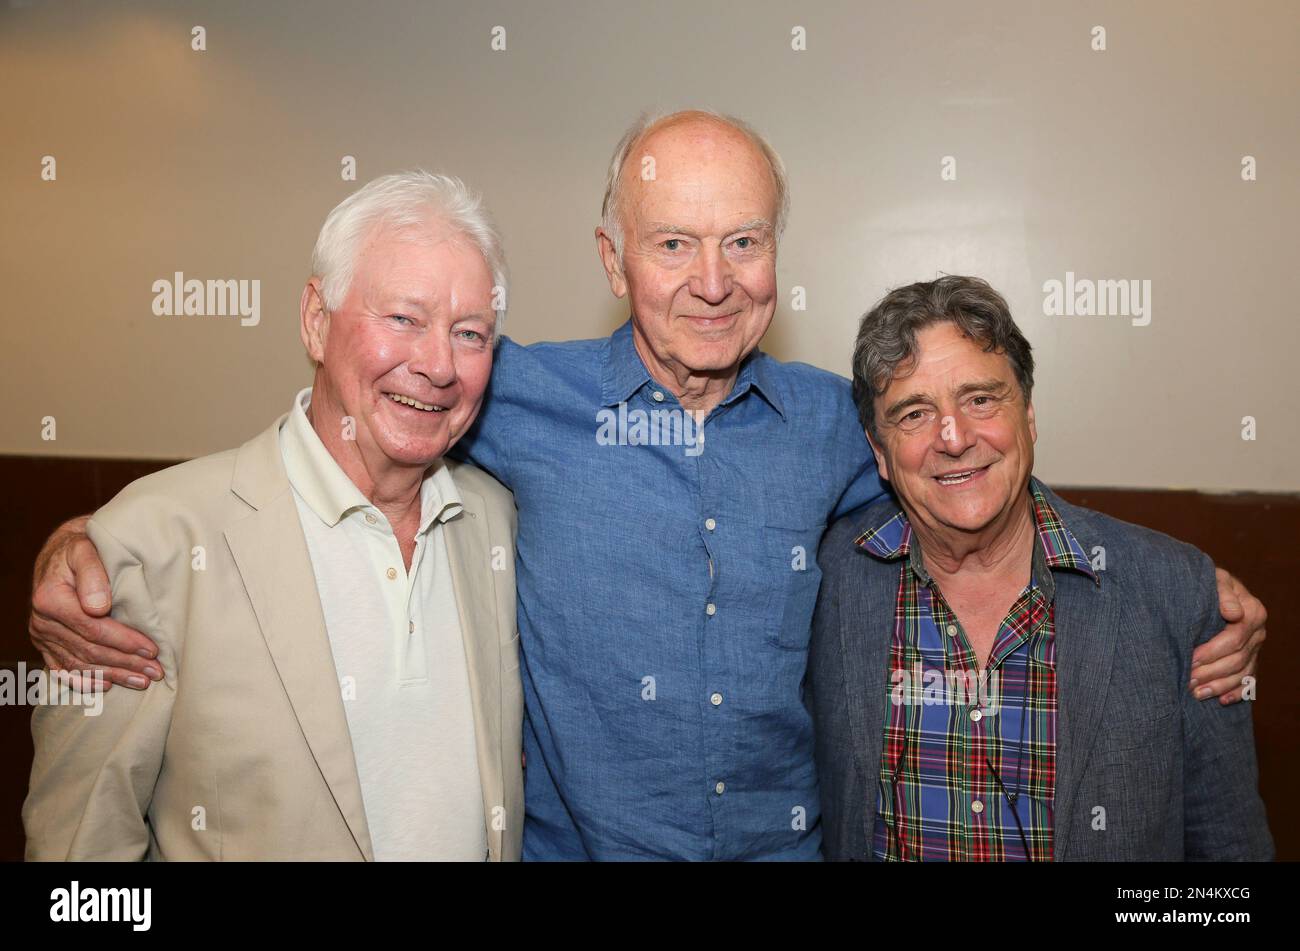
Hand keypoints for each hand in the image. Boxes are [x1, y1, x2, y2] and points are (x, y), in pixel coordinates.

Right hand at [29, 516, 162, 689]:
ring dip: (113, 675)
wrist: (62, 554)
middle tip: (155, 672)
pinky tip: (107, 685)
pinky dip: (85, 680)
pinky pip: (63, 668)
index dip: (124, 642)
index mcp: (50, 598)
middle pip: (89, 650)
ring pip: (80, 663)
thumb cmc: (82, 548)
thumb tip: (99, 607)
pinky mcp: (45, 644)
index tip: (152, 649)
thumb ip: (93, 574)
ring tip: (142, 681)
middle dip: (125, 663)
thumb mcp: (87, 549)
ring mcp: (42, 635)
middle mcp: (42, 620)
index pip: (93, 629)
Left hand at [1190, 568, 1265, 704]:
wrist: (1213, 588)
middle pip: (1237, 659)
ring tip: (1196, 693)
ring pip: (1241, 673)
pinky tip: (1221, 701)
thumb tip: (1232, 613)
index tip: (1191, 659)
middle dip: (1211, 672)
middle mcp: (1258, 632)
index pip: (1234, 638)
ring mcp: (1256, 648)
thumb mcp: (1214, 579)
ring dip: (1219, 686)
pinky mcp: (1251, 659)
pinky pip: (1248, 681)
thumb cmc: (1209, 582)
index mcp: (1253, 612)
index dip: (1212, 651)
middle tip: (1187, 680)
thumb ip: (1222, 593)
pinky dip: (1236, 693)